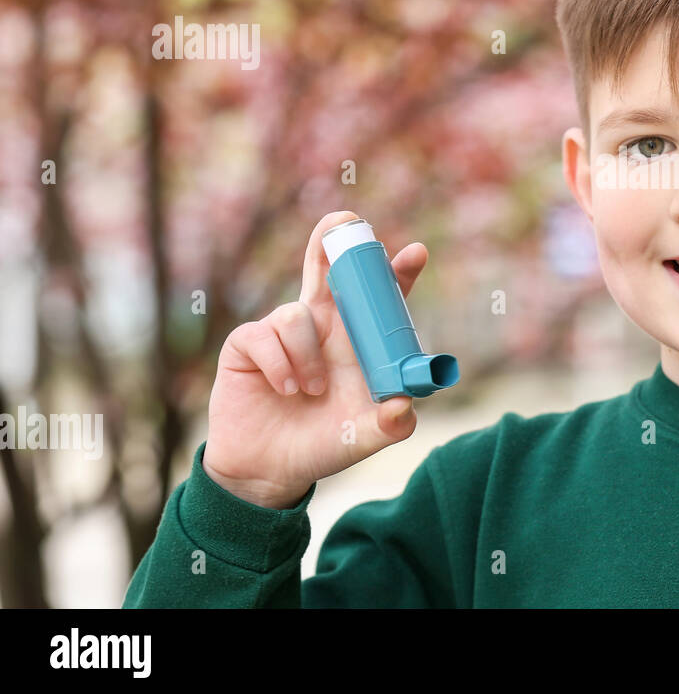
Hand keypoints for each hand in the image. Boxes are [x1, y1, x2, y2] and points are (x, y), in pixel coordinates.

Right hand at [203, 211, 428, 507]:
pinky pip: (264, 335)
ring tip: (312, 391)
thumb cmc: (323, 444)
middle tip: (345, 222)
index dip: (396, 273)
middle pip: (328, 268)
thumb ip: (389, 425)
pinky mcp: (248, 343)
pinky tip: (285, 390)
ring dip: (308, 355)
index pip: (380, 298)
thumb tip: (404, 409)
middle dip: (334, 240)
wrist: (269, 471)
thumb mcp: (363, 437)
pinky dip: (280, 364)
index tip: (415, 254)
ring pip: (298, 312)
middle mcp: (322, 326)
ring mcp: (283, 330)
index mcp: (357, 340)